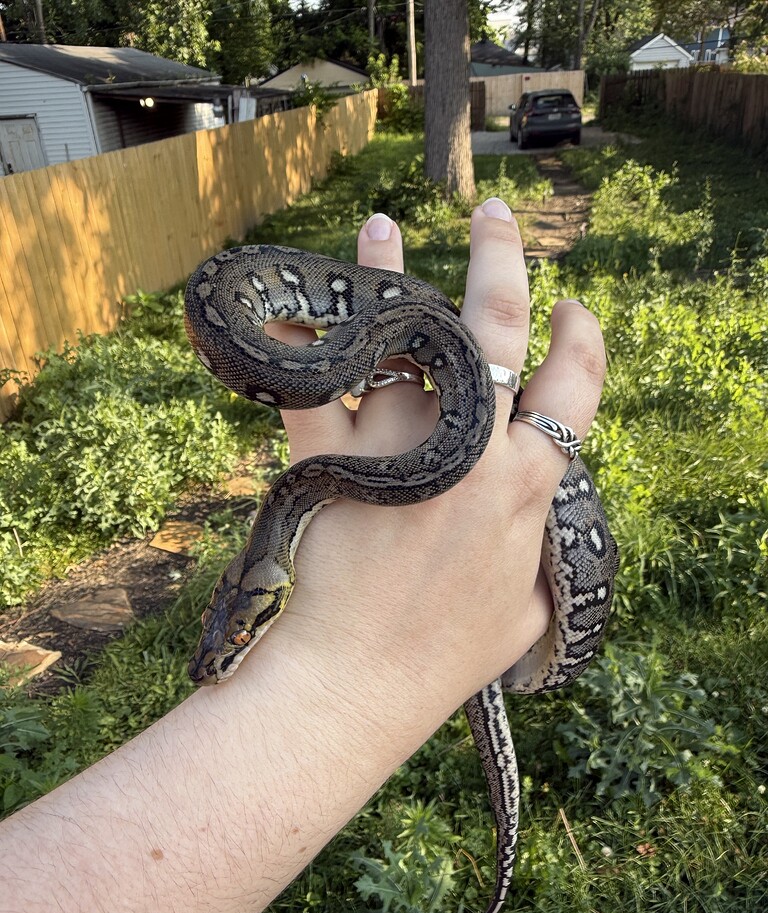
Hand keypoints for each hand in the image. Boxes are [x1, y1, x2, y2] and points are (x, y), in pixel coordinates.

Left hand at [263, 199, 605, 718]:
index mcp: (524, 488)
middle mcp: (468, 451)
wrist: (356, 683)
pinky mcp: (331, 458)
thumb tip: (542, 545)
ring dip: (392, 276)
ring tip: (384, 228)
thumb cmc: (441, 659)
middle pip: (497, 331)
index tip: (576, 312)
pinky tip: (289, 299)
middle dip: (502, 262)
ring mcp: (398, 447)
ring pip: (401, 338)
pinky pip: (311, 383)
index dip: (582, 343)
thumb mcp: (522, 615)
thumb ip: (541, 565)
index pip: (573, 390)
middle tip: (495, 218)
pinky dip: (297, 340)